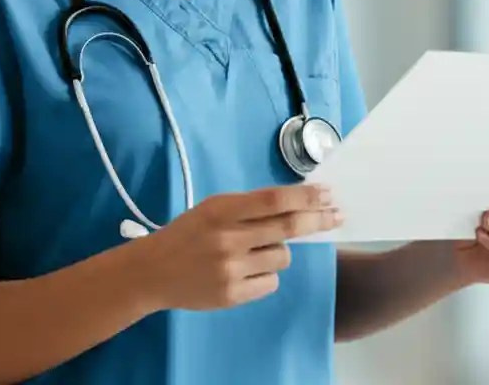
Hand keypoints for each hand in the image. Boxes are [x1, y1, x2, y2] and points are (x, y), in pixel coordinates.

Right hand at [128, 184, 341, 310]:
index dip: (305, 197)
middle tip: (336, 215)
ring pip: (282, 257)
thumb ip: (248, 208)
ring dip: (277, 251)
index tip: (327, 194)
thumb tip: (297, 204)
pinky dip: (266, 275)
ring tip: (253, 252)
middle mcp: (228, 238)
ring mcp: (231, 269)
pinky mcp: (232, 294)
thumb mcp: (212, 210)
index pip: (274, 201)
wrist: (152, 272)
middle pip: (288, 227)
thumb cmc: (187, 234)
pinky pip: (271, 282)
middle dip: (317, 219)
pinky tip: (245, 271)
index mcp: (221, 210)